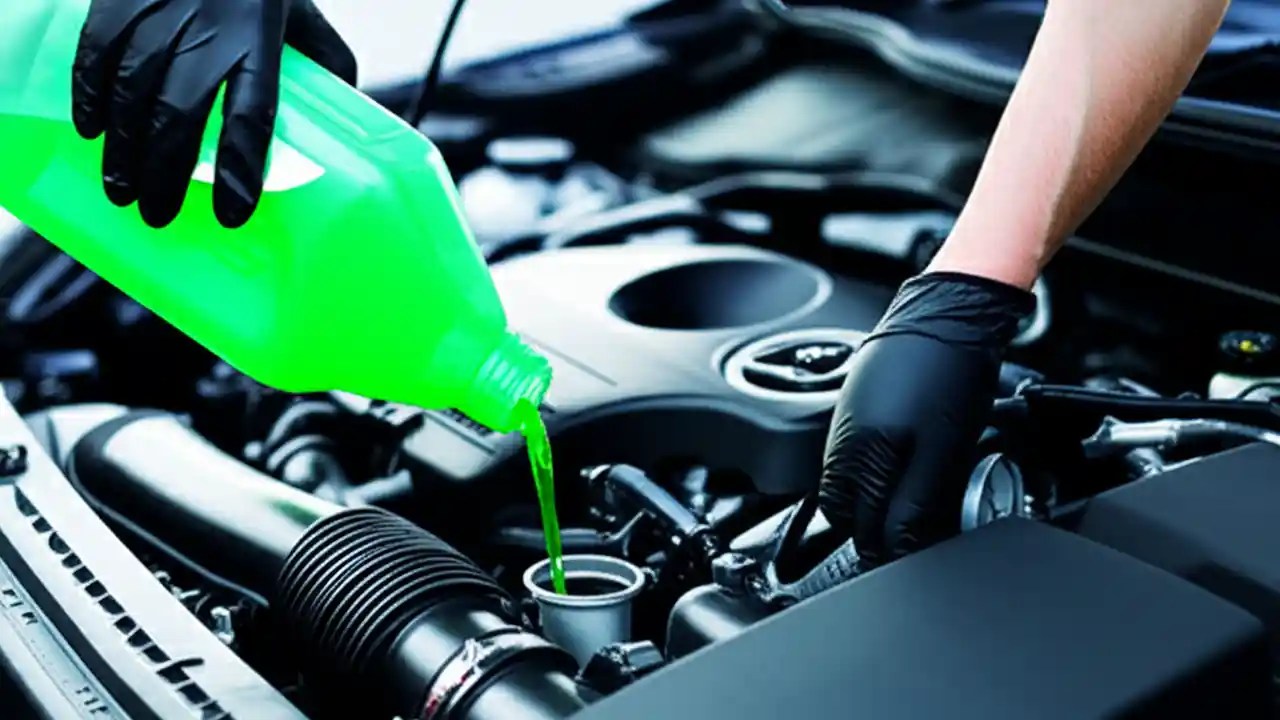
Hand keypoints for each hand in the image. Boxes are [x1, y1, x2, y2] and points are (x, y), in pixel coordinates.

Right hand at [72, 0, 356, 228]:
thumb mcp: (308, 20)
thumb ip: (327, 67)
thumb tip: (345, 124)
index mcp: (261, 38)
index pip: (252, 114)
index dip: (240, 168)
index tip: (231, 214)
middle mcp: (210, 24)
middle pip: (179, 111)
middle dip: (164, 171)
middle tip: (157, 214)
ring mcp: (161, 5)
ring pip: (132, 85)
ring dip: (122, 145)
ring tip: (121, 189)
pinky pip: (97, 46)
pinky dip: (88, 91)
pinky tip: (91, 129)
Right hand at [818, 272, 1033, 569]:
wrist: (950, 314)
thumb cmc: (952, 376)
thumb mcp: (943, 456)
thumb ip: (916, 508)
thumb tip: (900, 550)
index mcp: (858, 460)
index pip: (860, 534)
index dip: (890, 553)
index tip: (914, 556)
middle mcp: (840, 445)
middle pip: (846, 517)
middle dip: (878, 532)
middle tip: (919, 532)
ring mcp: (843, 426)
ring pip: (849, 492)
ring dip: (877, 506)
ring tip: (918, 501)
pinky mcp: (853, 412)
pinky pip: (855, 463)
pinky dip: (877, 478)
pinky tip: (907, 469)